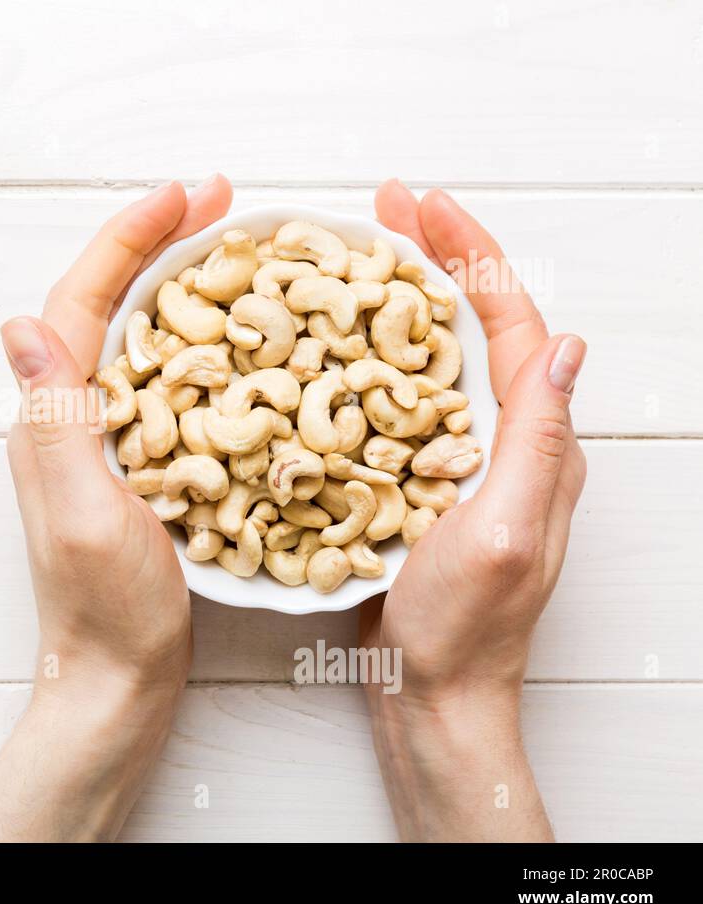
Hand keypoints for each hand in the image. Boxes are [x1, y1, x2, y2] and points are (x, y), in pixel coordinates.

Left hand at [0, 177, 232, 840]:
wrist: (116, 682)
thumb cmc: (106, 611)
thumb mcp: (83, 511)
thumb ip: (56, 420)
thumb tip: (18, 324)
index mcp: (52, 419)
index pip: (81, 300)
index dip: (130, 237)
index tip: (188, 193)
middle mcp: (68, 417)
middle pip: (107, 302)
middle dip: (158, 241)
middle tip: (224, 201)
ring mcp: (100, 440)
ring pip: (136, 335)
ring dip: (178, 280)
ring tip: (235, 247)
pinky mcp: (132, 464)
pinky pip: (161, 379)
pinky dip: (196, 339)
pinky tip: (238, 337)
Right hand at [361, 181, 587, 840]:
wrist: (427, 697)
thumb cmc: (461, 629)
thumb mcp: (503, 531)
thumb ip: (536, 440)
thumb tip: (570, 345)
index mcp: (537, 443)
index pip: (514, 322)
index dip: (470, 255)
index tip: (418, 207)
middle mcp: (507, 441)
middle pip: (479, 324)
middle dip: (438, 256)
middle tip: (384, 208)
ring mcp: (462, 460)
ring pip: (440, 355)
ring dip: (405, 294)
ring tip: (359, 252)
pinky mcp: (420, 480)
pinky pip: (404, 399)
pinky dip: (374, 354)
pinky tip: (333, 342)